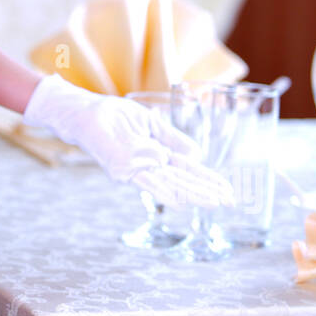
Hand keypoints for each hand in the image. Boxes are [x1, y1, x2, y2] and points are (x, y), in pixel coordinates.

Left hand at [22, 74, 235, 209]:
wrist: (86, 112)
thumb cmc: (114, 117)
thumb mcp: (151, 125)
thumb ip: (173, 140)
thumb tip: (198, 156)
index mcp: (157, 155)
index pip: (188, 171)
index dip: (208, 181)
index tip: (228, 192)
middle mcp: (148, 166)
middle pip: (183, 181)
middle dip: (206, 191)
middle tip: (229, 202)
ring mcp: (136, 169)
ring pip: (170, 185)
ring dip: (193, 194)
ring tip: (214, 203)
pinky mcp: (122, 168)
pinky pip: (147, 180)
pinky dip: (165, 190)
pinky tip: (182, 200)